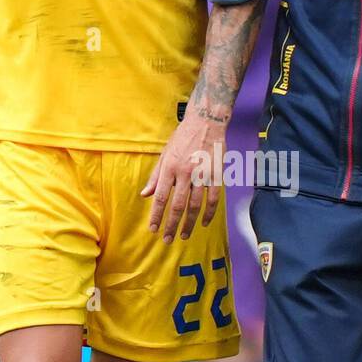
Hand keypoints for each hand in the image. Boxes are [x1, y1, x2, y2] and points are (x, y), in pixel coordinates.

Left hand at [141, 109, 226, 242]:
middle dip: (171, 225)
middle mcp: (185, 172)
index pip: (161, 197)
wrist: (206, 122)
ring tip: (183, 235)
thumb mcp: (164, 154)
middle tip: (167, 239)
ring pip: (195, 205)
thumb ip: (156, 176)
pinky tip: (205, 223)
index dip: (156, 215)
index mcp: (169, 167)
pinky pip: (214, 199)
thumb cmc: (183, 137)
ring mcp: (202, 174)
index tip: (153, 229)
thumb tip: (145, 194)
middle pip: (177, 205)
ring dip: (189, 223)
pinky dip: (210, 213)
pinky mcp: (216, 174)